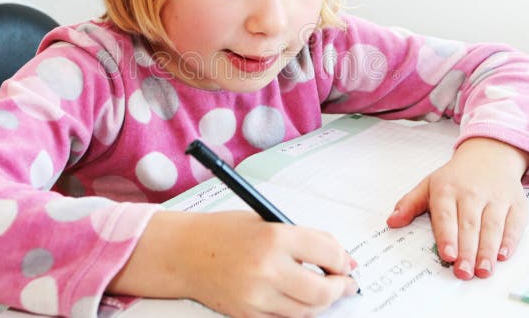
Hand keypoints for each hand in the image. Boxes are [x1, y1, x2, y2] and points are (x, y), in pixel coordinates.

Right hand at [109, 210, 358, 316]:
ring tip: (321, 290)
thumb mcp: (265, 221)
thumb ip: (302, 238)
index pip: (328, 252)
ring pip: (306, 311)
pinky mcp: (247, 314)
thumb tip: (340, 258)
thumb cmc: (223, 232)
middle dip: (339, 288)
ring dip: (320, 302)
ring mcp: (256, 296)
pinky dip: (296, 312)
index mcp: (274, 236)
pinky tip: (296, 299)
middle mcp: (267, 268)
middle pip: (323, 291)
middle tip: (344, 283)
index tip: (346, 262)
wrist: (182, 252)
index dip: (343, 259)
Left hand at [386, 137, 528, 279]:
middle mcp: (472, 193)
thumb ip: (410, 204)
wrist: (488, 156)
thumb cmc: (456, 178)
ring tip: (483, 271)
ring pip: (492, 226)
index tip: (447, 255)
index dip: (447, 236)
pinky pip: (513, 223)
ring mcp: (496, 197)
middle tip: (464, 272)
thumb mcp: (428, 185)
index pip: (446, 215)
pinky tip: (502, 255)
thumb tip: (391, 221)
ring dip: (488, 251)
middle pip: (470, 225)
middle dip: (467, 251)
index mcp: (447, 189)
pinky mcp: (515, 203)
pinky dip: (510, 240)